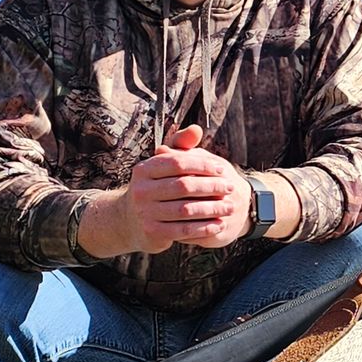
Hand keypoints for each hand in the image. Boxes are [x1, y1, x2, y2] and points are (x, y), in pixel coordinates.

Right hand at [84, 125, 252, 255]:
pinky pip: (183, 230)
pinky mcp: (152, 232)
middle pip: (183, 186)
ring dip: (212, 209)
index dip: (202, 165)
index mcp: (144, 169)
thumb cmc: (156, 186)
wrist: (131, 220)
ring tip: (229, 207)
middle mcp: (141, 190)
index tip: (222, 168)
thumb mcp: (163, 165)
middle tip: (229, 187)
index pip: (177, 163)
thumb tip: (196, 129)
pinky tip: (218, 224)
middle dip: (211, 186)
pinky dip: (204, 228)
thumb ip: (181, 147)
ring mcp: (145, 213)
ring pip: (186, 210)